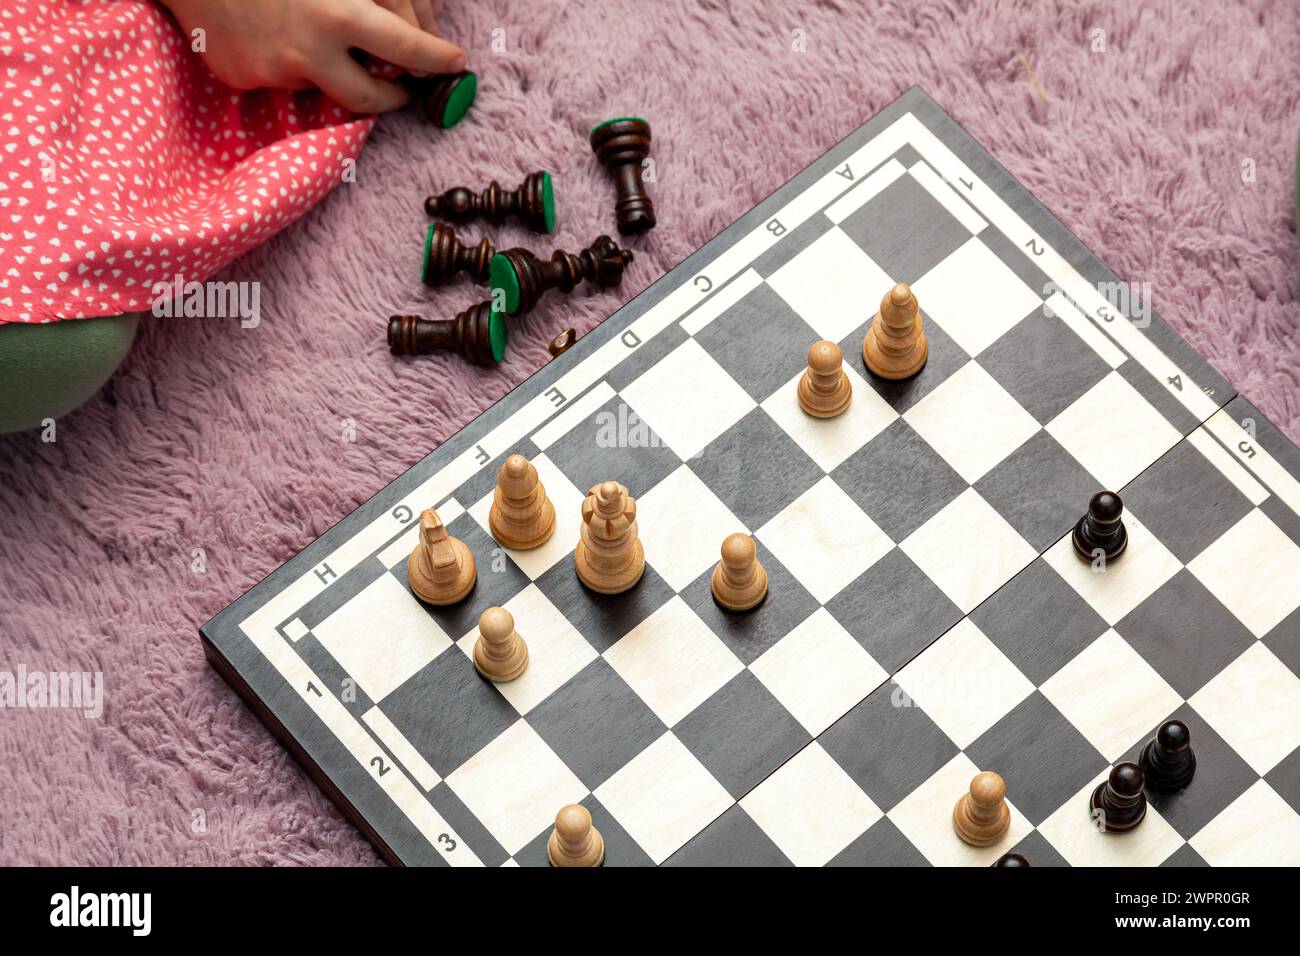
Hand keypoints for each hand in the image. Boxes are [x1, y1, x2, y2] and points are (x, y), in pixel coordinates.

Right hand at [161, 0, 465, 113]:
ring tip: (318, 34)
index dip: (437, 59)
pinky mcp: (239, 76)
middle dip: (393, 97)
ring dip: (330, 67)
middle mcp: (307, 53)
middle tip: (402, 87)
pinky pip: (276, 77)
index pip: (407, 51)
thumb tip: (421, 26)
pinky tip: (266, 27)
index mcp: (339, 15)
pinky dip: (283, 58)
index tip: (454, 62)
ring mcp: (271, 71)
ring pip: (320, 84)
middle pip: (370, 100)